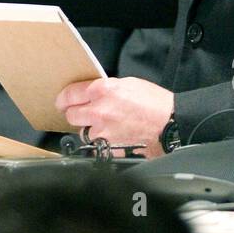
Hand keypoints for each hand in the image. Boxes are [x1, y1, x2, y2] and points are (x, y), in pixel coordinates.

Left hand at [56, 77, 175, 156]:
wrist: (170, 124)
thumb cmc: (155, 103)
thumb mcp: (128, 84)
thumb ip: (106, 88)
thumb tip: (92, 93)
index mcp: (102, 91)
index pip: (69, 95)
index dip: (64, 99)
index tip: (62, 102)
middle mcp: (99, 111)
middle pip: (71, 116)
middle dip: (75, 114)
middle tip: (81, 114)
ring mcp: (103, 132)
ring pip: (84, 133)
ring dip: (90, 130)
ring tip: (105, 127)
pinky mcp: (109, 148)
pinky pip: (98, 146)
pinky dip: (103, 143)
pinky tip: (114, 138)